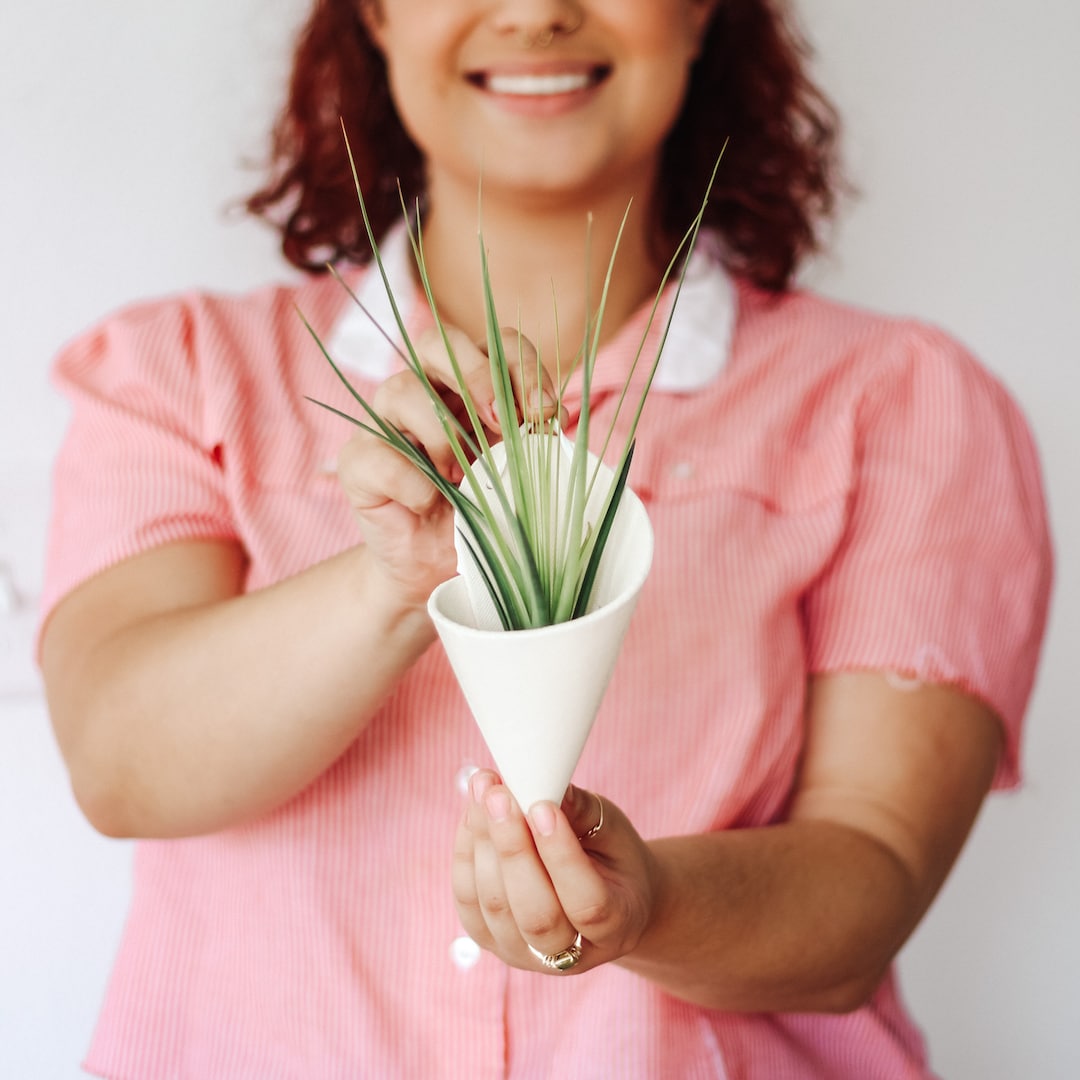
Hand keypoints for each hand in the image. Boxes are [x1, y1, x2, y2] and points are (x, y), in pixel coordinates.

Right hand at [336, 326, 560, 608]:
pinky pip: (380, 455)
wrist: (435, 568)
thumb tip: (550, 420)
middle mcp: (424, 392)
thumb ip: (529, 442)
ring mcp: (385, 423)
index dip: (523, 367)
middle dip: (477, 375)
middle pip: (438, 342)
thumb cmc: (480, 515)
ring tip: (461, 478)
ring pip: (403, 390)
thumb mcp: (516, 476)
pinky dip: (414, 483)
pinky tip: (428, 504)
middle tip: (501, 421)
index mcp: (470, 388)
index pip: (496, 344)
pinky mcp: (358, 462)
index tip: (547, 414)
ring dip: (443, 435)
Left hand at [452, 770, 659, 974]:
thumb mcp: (612, 831)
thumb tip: (544, 786)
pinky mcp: (491, 941)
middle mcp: (572, 956)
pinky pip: (468, 900)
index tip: (542, 807)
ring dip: (482, 842)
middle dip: (512, 847)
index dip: (561, 856)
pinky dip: (465, 852)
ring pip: (495, 906)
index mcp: (616, 926)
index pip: (587, 903)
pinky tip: (473, 811)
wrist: (601, 897)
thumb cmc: (611, 858)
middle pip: (535, 912)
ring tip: (482, 789)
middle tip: (499, 794)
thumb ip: (584, 812)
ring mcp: (526, 955)